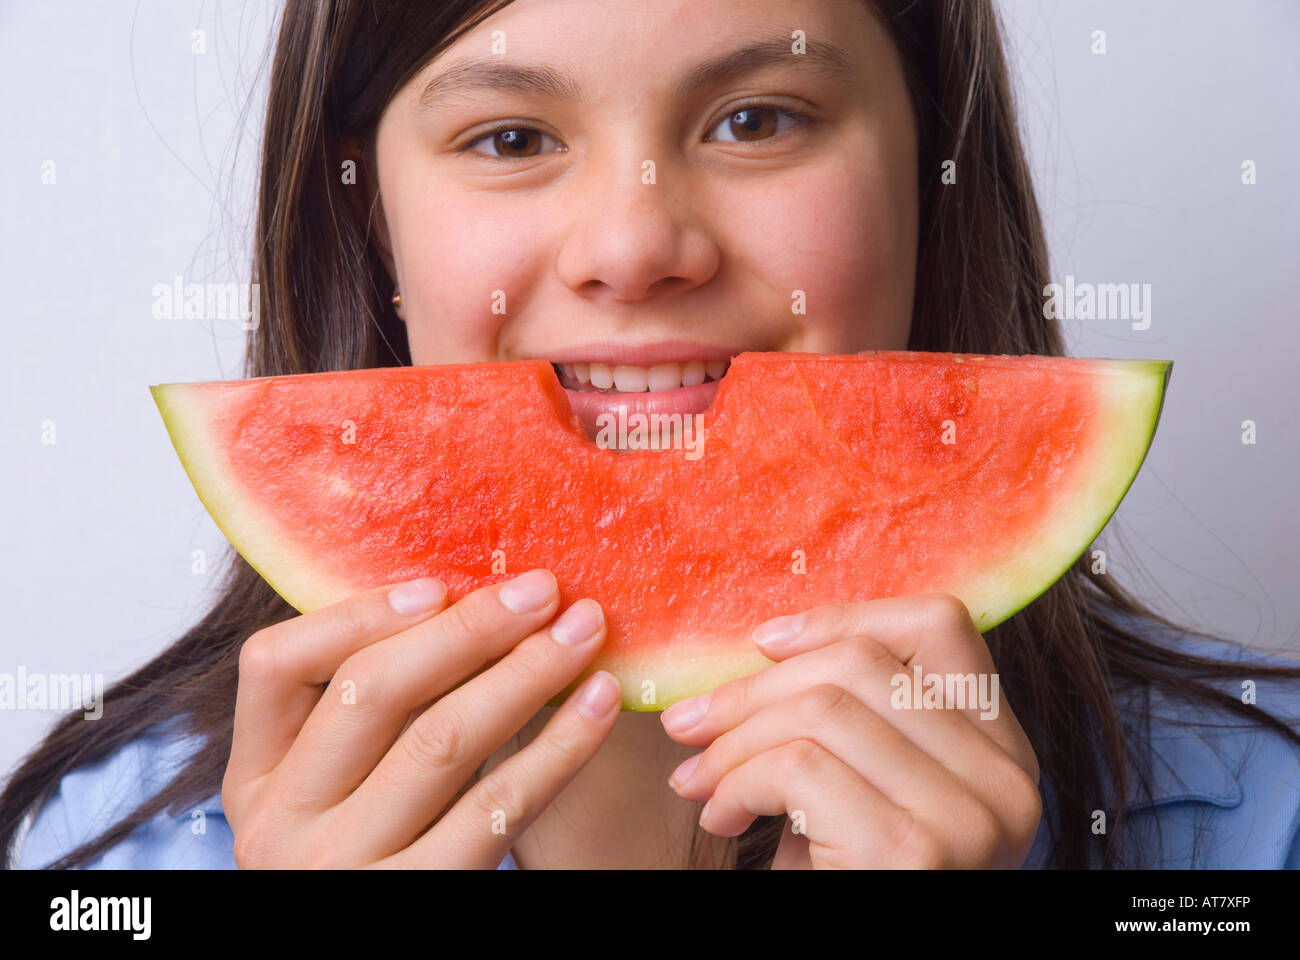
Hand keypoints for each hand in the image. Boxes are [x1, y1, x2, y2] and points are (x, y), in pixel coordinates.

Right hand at [222, 569, 620, 867]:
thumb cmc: (376, 853)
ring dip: (526, 672)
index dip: (358, 612)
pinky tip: (599, 704)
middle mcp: (280, 824)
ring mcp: (342, 868)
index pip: (275, 663)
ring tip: (584, 631)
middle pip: (373, 691)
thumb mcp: (337, 789)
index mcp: (254, 778)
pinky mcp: (417, 897)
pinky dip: (558, 746)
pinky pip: (497, 807)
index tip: (439, 586)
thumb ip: (372, 711)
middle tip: (542, 588)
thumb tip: (466, 598)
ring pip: (442, 740)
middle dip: (468, 629)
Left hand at [661, 594, 1041, 868]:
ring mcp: (968, 816)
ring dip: (732, 742)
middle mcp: (1005, 780)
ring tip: (698, 780)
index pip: (938, 625)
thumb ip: (850, 721)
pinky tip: (720, 816)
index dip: (839, 618)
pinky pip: (795, 766)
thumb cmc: (849, 882)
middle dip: (752, 689)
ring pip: (820, 709)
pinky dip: (735, 784)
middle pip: (859, 664)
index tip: (762, 644)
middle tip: (690, 724)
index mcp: (1001, 752)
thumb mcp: (865, 792)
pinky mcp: (913, 851)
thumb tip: (765, 644)